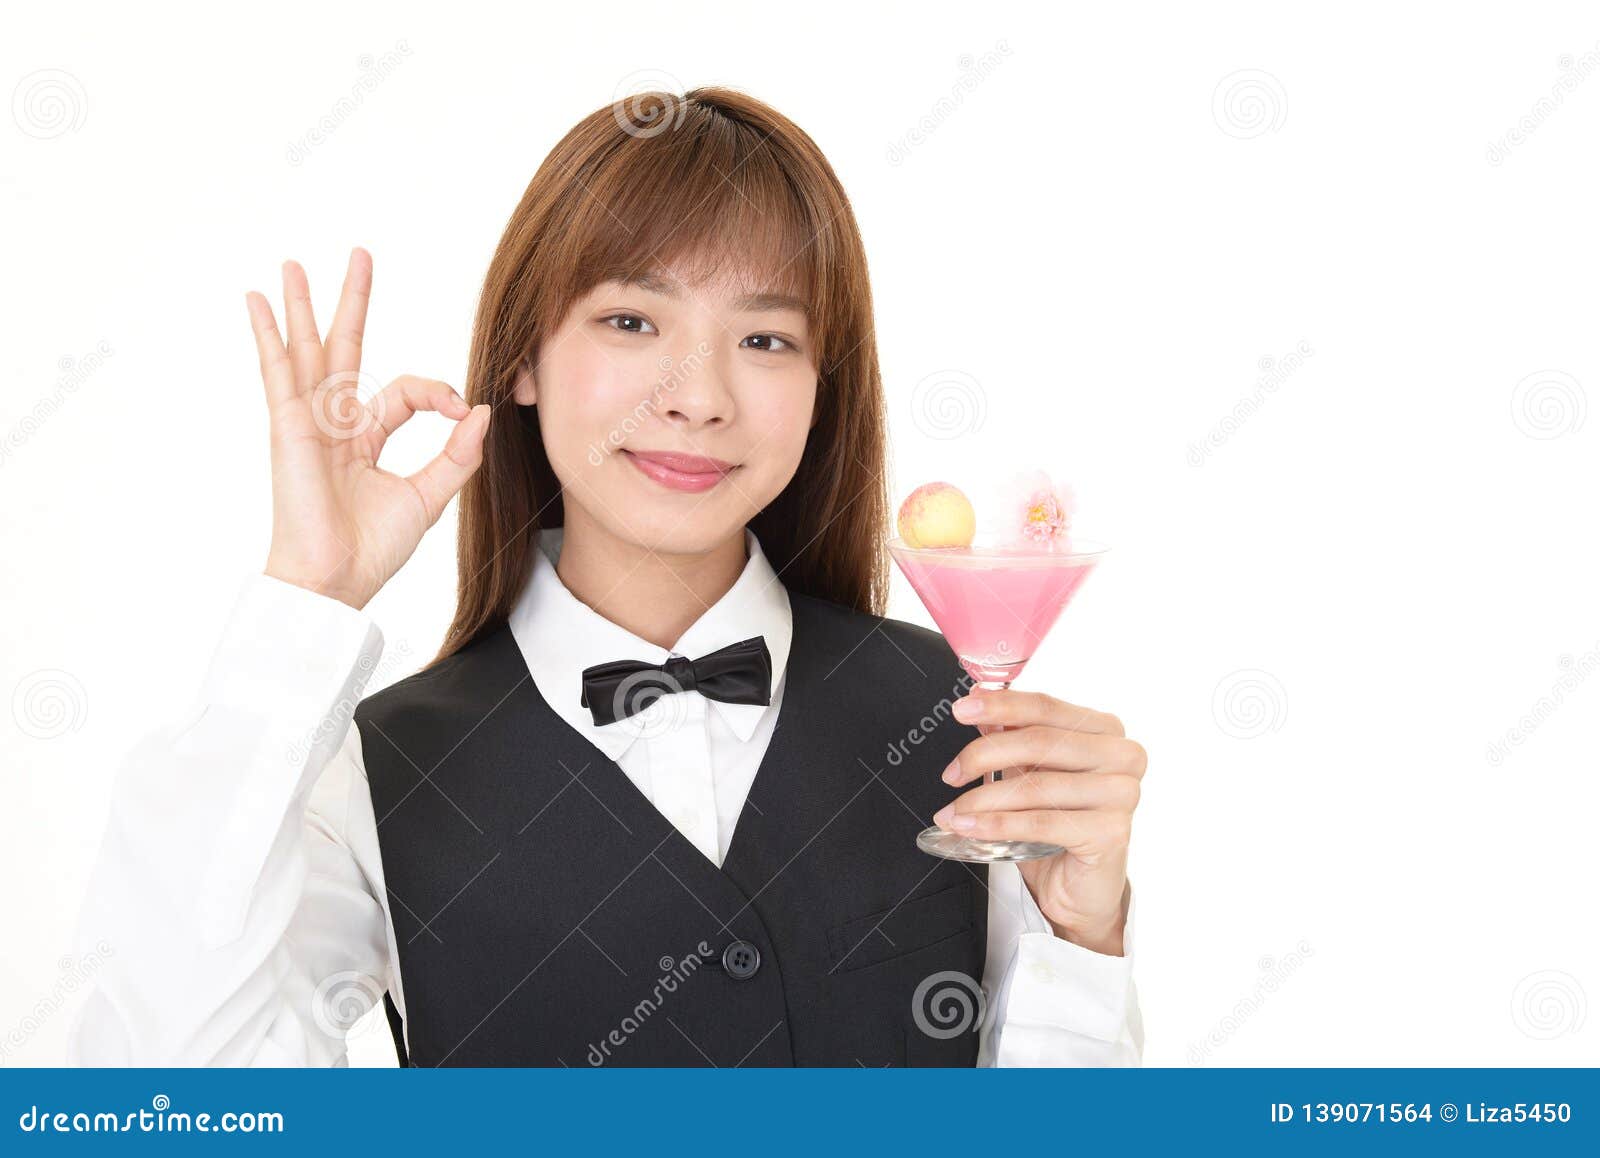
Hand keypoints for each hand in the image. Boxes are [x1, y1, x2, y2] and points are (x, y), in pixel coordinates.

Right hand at [246, 249, 491, 610]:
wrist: (336, 580)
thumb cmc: (372, 549)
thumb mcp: (428, 496)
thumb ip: (457, 454)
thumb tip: (481, 408)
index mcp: (365, 439)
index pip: (405, 392)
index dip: (439, 394)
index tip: (463, 413)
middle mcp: (333, 424)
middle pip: (345, 349)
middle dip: (352, 302)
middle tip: (360, 255)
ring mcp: (308, 422)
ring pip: (308, 350)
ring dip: (301, 305)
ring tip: (294, 263)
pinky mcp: (288, 427)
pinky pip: (277, 371)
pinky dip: (268, 334)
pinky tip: (257, 300)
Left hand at [933, 689, 1144, 955]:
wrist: (1080, 888)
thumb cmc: (1058, 823)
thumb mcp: (1030, 772)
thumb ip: (1011, 735)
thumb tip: (977, 704)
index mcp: (1105, 729)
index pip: (1045, 706)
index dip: (999, 705)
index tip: (961, 709)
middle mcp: (1123, 756)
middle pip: (1039, 743)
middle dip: (984, 755)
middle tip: (951, 773)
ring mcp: (1122, 793)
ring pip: (1035, 786)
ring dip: (983, 798)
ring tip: (952, 811)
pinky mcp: (1112, 832)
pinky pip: (1041, 823)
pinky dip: (996, 824)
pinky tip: (968, 827)